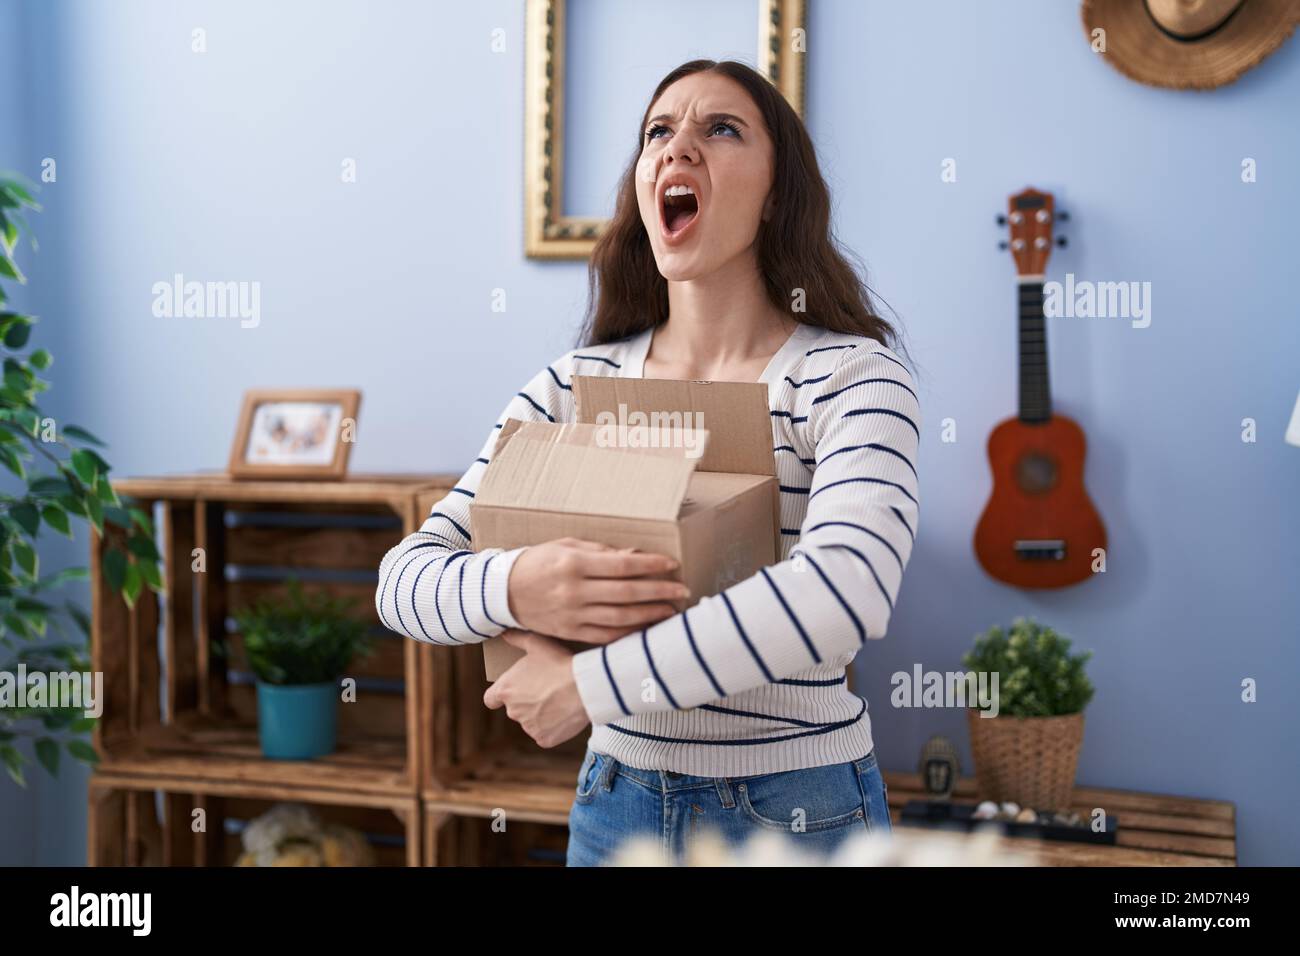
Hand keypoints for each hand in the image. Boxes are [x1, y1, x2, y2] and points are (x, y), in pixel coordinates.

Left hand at [483, 630, 590, 747]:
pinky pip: (545, 735)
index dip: (498, 696)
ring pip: (532, 722)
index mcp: (506, 690)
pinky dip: (553, 728)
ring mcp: (529, 727)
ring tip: (559, 701)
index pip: (490, 699)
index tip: (509, 693)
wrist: (584, 687)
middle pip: (515, 709)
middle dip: (527, 702)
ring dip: (541, 715)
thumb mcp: (536, 644)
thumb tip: (504, 633)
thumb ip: (516, 639)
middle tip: (546, 690)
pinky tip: (564, 714)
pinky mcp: (544, 739)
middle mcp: (513, 711)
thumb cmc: (559, 663)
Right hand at [506, 537, 689, 644]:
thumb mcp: (565, 546)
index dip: (650, 565)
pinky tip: (647, 630)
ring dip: (650, 615)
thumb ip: (601, 551)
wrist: (502, 593)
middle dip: (659, 591)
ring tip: (671, 611)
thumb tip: (634, 555)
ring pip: (620, 618)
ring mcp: (572, 615)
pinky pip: (605, 637)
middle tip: (682, 590)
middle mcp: (575, 591)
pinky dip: (629, 635)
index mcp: (574, 564)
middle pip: (626, 593)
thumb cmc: (537, 562)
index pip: (622, 565)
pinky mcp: (570, 633)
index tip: (671, 564)